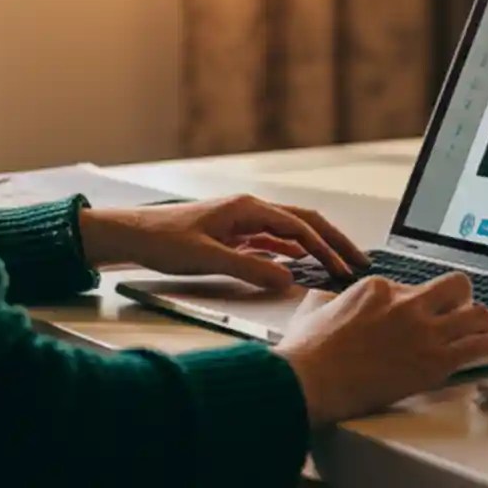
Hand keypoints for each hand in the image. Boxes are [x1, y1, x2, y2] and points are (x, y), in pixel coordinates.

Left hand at [77, 195, 369, 288]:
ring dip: (317, 247)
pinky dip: (293, 251)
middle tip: (359, 261)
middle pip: (305, 223)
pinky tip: (301, 263)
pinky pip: (274, 240)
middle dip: (334, 241)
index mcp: (248, 208)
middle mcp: (250, 209)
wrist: (129, 234)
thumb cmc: (162, 240)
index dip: (327, 248)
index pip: (301, 227)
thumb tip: (289, 278)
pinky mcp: (234, 233)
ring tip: (339, 263)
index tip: (345, 268)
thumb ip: (250, 269)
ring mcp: (243, 221)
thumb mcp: (208, 257)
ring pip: (292, 231)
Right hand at [275, 273, 487, 424]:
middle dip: (461, 299)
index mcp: (378, 288)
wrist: (309, 381)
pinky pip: (479, 346)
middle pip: (456, 286)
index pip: (415, 288)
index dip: (419, 305)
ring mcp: (423, 330)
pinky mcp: (434, 360)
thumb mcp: (312, 309)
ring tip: (483, 332)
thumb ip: (327, 301)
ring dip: (482, 323)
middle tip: (459, 314)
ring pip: (477, 313)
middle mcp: (407, 303)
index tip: (419, 318)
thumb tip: (325, 302)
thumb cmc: (306, 353)